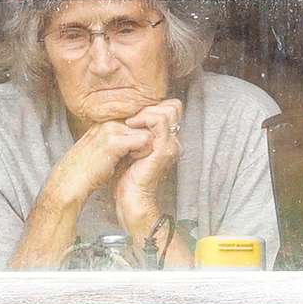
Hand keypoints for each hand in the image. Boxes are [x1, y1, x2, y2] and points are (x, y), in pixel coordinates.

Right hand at [37, 111, 162, 214]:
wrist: (70, 181)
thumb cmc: (86, 171)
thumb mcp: (104, 150)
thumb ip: (119, 141)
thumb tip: (138, 141)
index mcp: (106, 122)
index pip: (136, 118)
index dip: (143, 133)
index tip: (143, 147)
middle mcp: (108, 122)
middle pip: (143, 122)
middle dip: (148, 138)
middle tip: (142, 153)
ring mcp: (111, 130)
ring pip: (146, 130)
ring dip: (146, 145)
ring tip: (136, 157)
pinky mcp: (114, 142)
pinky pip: (143, 140)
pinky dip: (144, 151)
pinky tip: (134, 160)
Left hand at [110, 100, 183, 240]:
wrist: (133, 196)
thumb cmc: (129, 175)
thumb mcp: (134, 148)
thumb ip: (138, 133)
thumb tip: (129, 116)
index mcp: (167, 140)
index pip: (170, 109)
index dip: (153, 107)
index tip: (134, 117)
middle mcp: (173, 141)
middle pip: (173, 107)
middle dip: (151, 106)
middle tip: (133, 118)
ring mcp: (171, 144)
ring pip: (167, 110)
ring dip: (146, 112)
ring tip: (132, 122)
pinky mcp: (164, 148)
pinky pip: (159, 121)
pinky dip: (145, 118)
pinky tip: (132, 125)